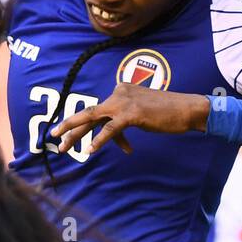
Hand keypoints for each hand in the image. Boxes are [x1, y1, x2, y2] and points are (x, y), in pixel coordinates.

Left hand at [49, 84, 210, 155]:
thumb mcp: (144, 114)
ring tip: (63, 146)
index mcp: (122, 90)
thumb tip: (117, 138)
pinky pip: (110, 129)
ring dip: (75, 133)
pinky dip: (98, 141)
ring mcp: (125, 102)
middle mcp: (120, 93)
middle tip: (54, 137)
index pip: (102, 112)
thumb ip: (127, 120)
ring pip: (92, 118)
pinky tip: (89, 151)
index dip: (96, 132)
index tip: (87, 147)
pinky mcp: (132, 114)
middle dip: (70, 125)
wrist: (187, 109)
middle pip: (90, 111)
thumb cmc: (168, 113)